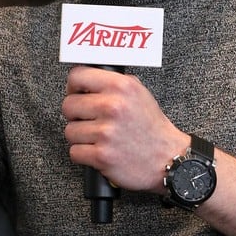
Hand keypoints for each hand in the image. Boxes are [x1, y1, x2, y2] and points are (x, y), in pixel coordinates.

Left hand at [62, 66, 183, 192]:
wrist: (167, 158)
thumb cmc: (151, 127)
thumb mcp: (138, 93)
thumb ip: (113, 83)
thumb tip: (87, 79)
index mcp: (121, 87)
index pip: (77, 76)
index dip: (73, 86)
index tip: (76, 93)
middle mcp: (113, 106)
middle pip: (68, 105)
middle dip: (76, 115)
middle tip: (90, 120)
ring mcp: (106, 132)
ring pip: (69, 131)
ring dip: (81, 137)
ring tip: (98, 138)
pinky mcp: (102, 156)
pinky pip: (74, 152)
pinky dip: (84, 154)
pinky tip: (98, 151)